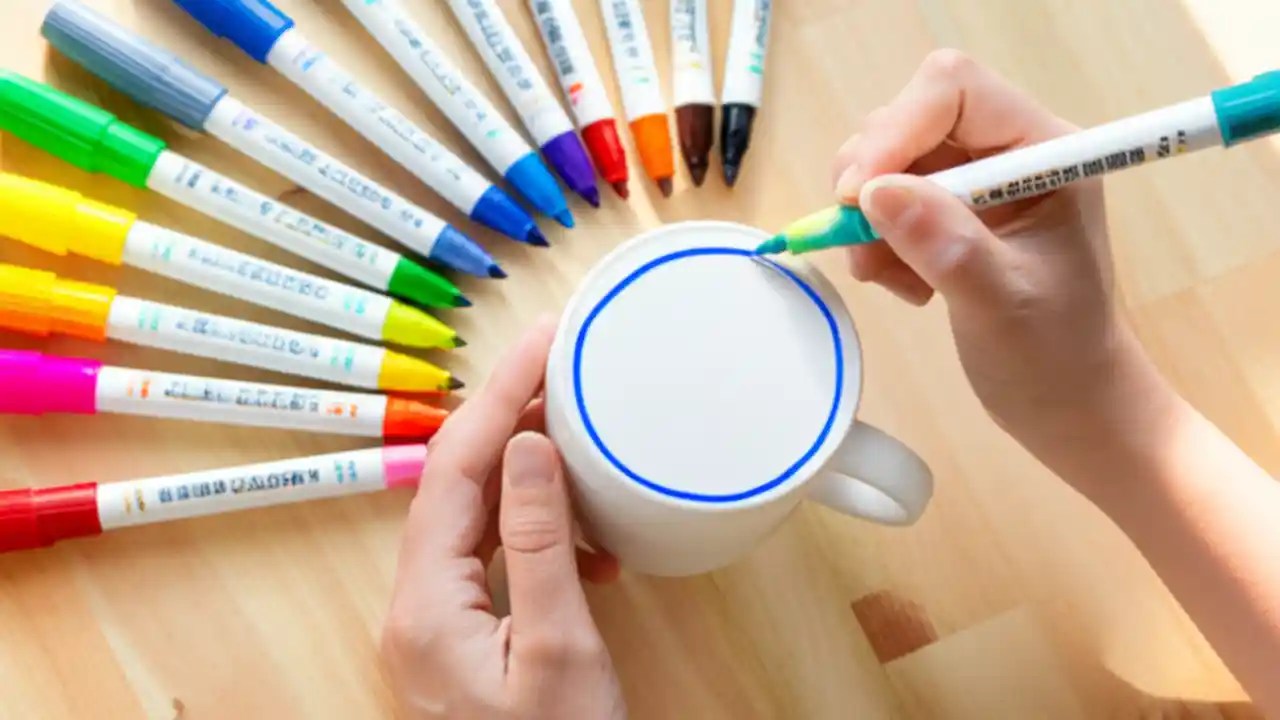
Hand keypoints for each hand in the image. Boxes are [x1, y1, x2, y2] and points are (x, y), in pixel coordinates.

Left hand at [381, 317, 625, 719]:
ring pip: (475, 517)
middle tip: (561, 362)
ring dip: (525, 469)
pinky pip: (494, 558)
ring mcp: (439, 624)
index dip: (498, 397)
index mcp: (425, 605)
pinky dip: (537, 530)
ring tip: (578, 424)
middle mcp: (417, 607)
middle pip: (456, 485)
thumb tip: (529, 445)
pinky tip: (586, 534)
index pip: (453, 471)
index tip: (543, 342)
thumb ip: (539, 543)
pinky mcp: (468, 637)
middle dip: (507, 417)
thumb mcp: (560, 647)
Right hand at [831, 50, 1170, 474]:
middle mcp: (1009, 153)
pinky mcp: (951, 214)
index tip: (858, 196)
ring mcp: (978, 183)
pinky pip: (887, 201)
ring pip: (889, 160)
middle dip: (873, 177)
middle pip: (911, 117)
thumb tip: (875, 193)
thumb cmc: (1055, 360)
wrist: (1071, 407)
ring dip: (870, 218)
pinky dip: (876, 240)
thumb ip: (943, 243)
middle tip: (863, 243)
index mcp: (1044, 152)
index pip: (954, 90)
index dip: (896, 130)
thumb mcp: (1000, 305)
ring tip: (892, 279)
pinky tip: (904, 285)